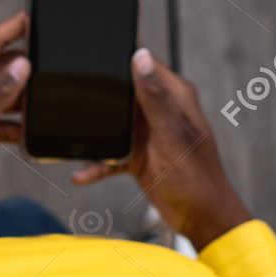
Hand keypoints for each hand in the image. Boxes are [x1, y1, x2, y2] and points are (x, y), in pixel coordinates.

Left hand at [0, 12, 30, 234]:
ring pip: (1, 92)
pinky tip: (29, 134)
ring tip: (44, 105)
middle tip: (51, 69)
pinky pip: (0, 115)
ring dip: (21, 99)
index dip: (12, 27)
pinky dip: (14, 123)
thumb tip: (23, 64)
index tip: (34, 16)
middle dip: (23, 69)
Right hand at [72, 48, 248, 250]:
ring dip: (96, 135)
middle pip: (123, 94)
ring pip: (114, 124)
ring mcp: (149, 134)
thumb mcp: (171, 134)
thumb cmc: (197, 178)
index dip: (121, 59)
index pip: (145, 65)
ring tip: (75, 140)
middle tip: (74, 101)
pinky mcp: (140, 156)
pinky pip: (112, 154)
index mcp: (175, 98)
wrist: (202, 219)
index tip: (93, 58)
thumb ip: (155, 97)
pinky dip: (98, 163)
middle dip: (100, 98)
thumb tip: (141, 57)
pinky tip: (82, 173)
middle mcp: (161, 112)